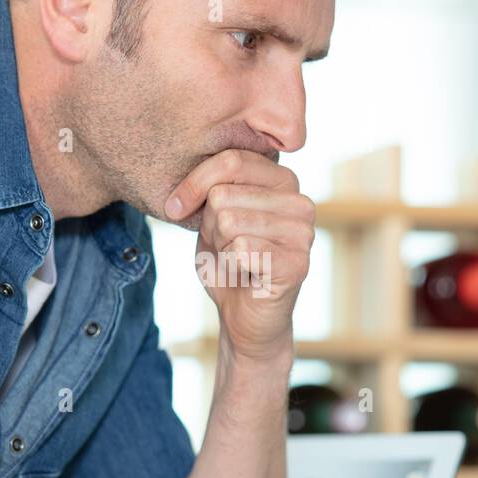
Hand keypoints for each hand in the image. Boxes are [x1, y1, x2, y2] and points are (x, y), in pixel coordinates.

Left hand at [164, 149, 313, 360]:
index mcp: (282, 181)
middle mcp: (300, 202)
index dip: (194, 184)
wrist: (242, 317)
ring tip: (237, 260)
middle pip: (223, 193)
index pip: (231, 159)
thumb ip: (213, 190)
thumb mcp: (212, 217)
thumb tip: (200, 185)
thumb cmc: (228, 262)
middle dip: (210, 225)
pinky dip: (231, 266)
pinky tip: (245, 275)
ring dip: (221, 247)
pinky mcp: (297, 263)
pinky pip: (241, 249)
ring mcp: (303, 233)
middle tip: (225, 247)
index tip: (174, 208)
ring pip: (229, 221)